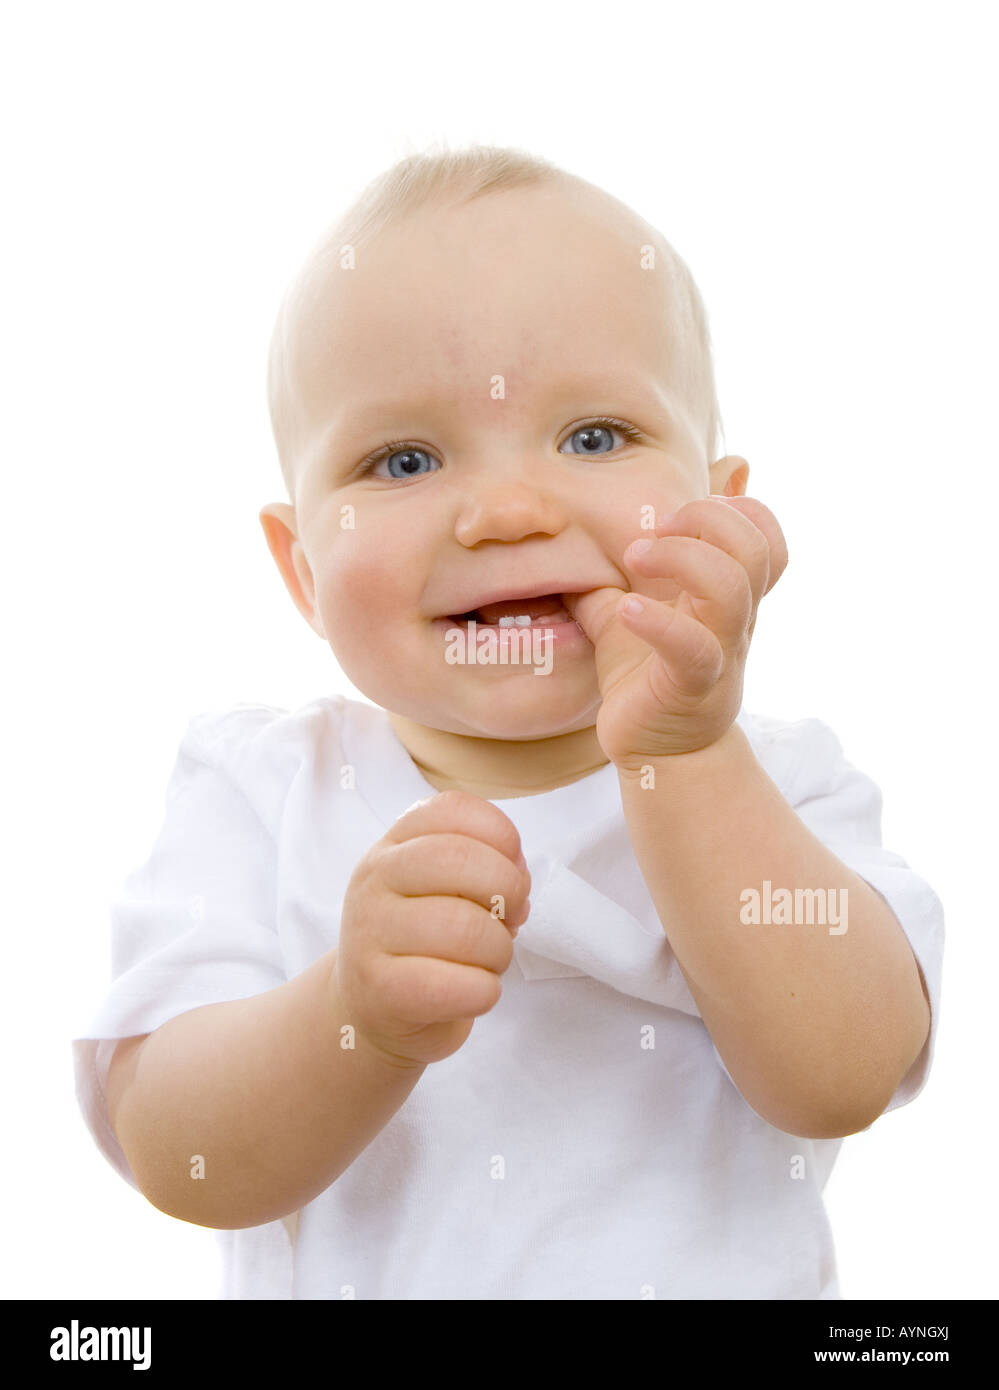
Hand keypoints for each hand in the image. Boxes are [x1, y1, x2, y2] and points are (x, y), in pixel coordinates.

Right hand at [335, 791, 530, 1067]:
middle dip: (510, 890)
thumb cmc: (425, 941)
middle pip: (459, 859)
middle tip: (512, 918)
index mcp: (394, 844)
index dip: (502, 836)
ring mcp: (369, 933)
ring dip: (500, 950)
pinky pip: (458, 985)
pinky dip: (486, 991)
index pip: (453, 810)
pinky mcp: (379, 989)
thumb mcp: (444, 888)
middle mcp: (374, 878)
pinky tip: (475, 991)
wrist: (371, 1008)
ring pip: (465, 928)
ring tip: (489, 960)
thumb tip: (517, 877)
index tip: (513, 869)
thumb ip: (482, 867)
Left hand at [565, 495, 787, 767]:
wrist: (660, 755)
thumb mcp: (626, 614)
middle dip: (706, 520)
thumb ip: (613, 577)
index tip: (674, 521)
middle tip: (654, 532)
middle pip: (754, 548)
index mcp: (727, 596)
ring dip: (681, 558)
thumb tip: (575, 538)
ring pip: (731, 588)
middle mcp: (734, 620)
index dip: (732, 511)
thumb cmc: (643, 678)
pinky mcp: (693, 687)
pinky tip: (627, 610)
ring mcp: (720, 654)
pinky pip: (692, 648)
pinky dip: (658, 621)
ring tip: (636, 558)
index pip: (765, 536)